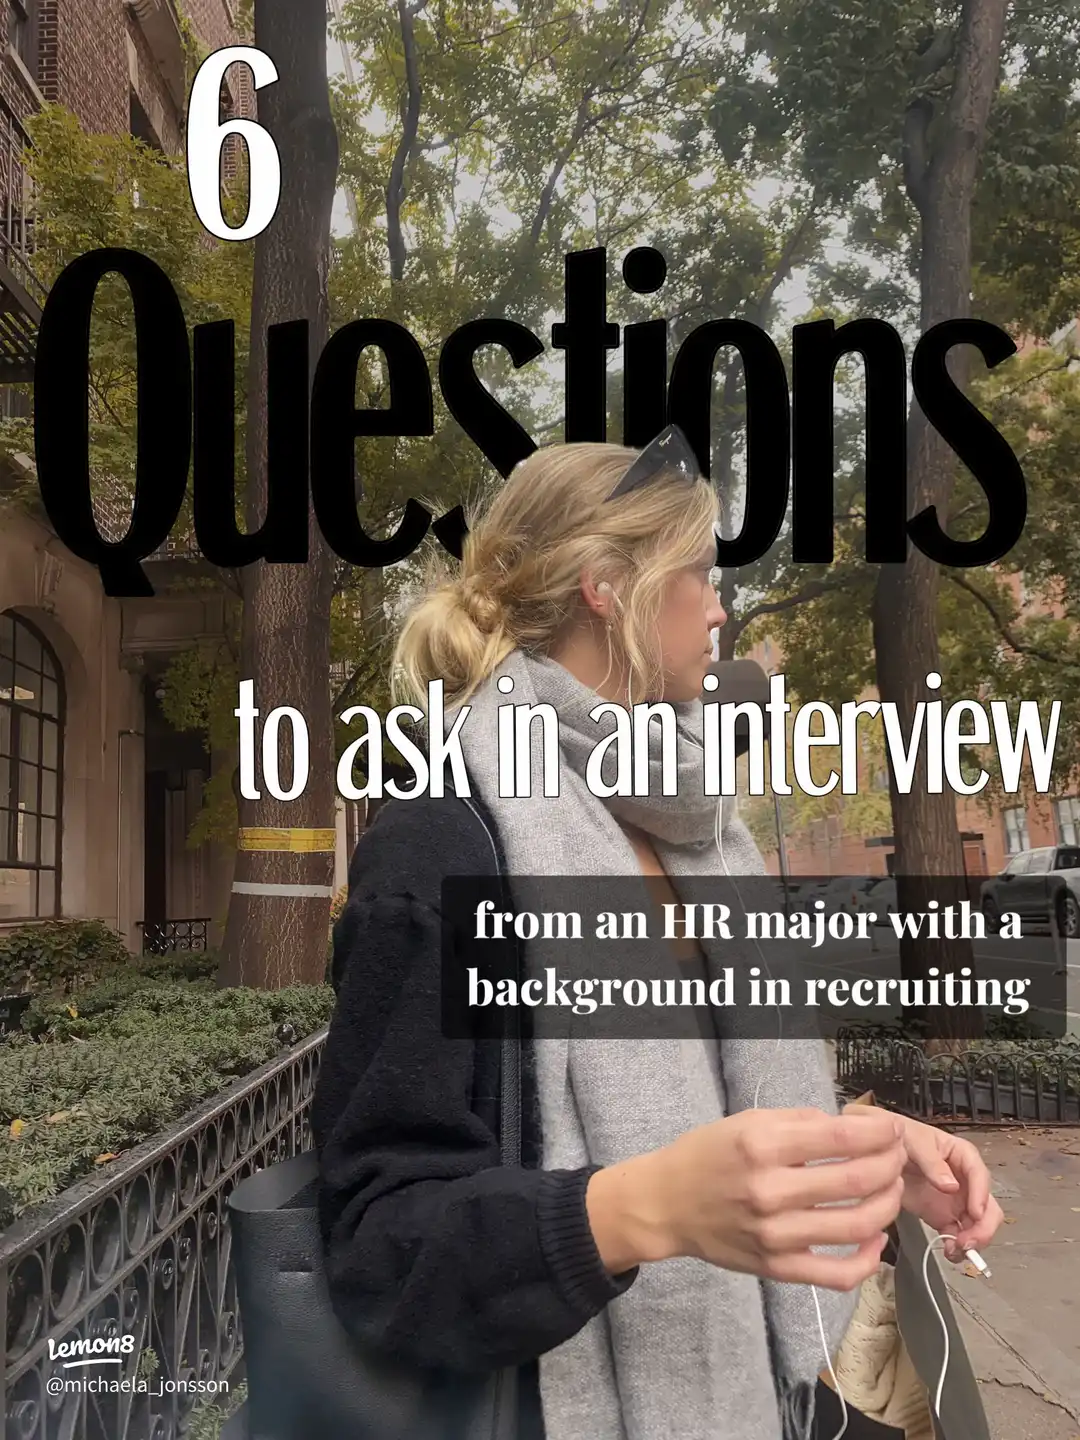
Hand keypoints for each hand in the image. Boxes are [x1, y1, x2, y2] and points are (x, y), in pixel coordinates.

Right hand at [587, 1106, 906, 1290]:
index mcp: (762, 1145)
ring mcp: (776, 1234)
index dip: (880, 1133)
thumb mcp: (746, 1120)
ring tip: (892, 1189)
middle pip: (857, 1180)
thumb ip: (799, 1121)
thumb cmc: (706, 1155)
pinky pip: (837, 1274)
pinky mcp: (777, 1267)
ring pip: (857, 1225)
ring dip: (888, 1205)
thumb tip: (851, 1127)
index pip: (842, 1138)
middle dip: (891, 1164)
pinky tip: (877, 1241)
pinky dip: (868, 1260)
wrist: (666, 1203)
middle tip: (898, 1156)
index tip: (892, 1130)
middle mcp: (770, 1190)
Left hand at [843, 1105, 1003, 1261]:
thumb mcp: (912, 1141)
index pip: (979, 1173)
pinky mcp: (941, 1216)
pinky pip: (957, 1234)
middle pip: (986, 1204)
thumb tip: (951, 1186)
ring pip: (977, 1224)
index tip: (975, 1213)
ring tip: (956, 1249)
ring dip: (972, 1240)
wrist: (874, 1152)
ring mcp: (954, 1200)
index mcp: (960, 1155)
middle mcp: (963, 1179)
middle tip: (968, 1240)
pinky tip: (948, 1251)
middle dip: (983, 1226)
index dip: (981, 1194)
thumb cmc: (896, 1138)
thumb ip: (932, 1162)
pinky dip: (956, 1247)